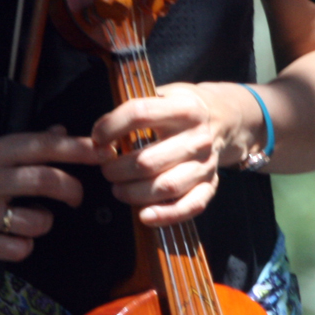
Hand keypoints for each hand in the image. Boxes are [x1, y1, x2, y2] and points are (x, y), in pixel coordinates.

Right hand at [0, 125, 98, 258]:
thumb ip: (15, 146)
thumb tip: (57, 133)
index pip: (41, 146)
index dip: (76, 149)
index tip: (99, 152)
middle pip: (47, 182)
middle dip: (73, 190)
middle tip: (76, 196)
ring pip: (37, 220)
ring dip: (47, 221)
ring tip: (38, 219)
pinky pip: (18, 248)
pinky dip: (25, 245)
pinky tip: (16, 239)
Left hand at [91, 83, 228, 226]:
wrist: (222, 119)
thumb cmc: (177, 112)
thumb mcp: (159, 98)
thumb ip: (126, 115)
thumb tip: (92, 142)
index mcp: (185, 108)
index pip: (140, 114)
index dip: (111, 128)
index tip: (98, 139)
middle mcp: (199, 137)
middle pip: (148, 161)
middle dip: (117, 170)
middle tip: (107, 170)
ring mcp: (206, 164)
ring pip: (165, 187)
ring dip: (133, 193)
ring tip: (119, 189)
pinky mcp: (210, 185)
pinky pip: (189, 207)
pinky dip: (165, 215)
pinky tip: (144, 216)